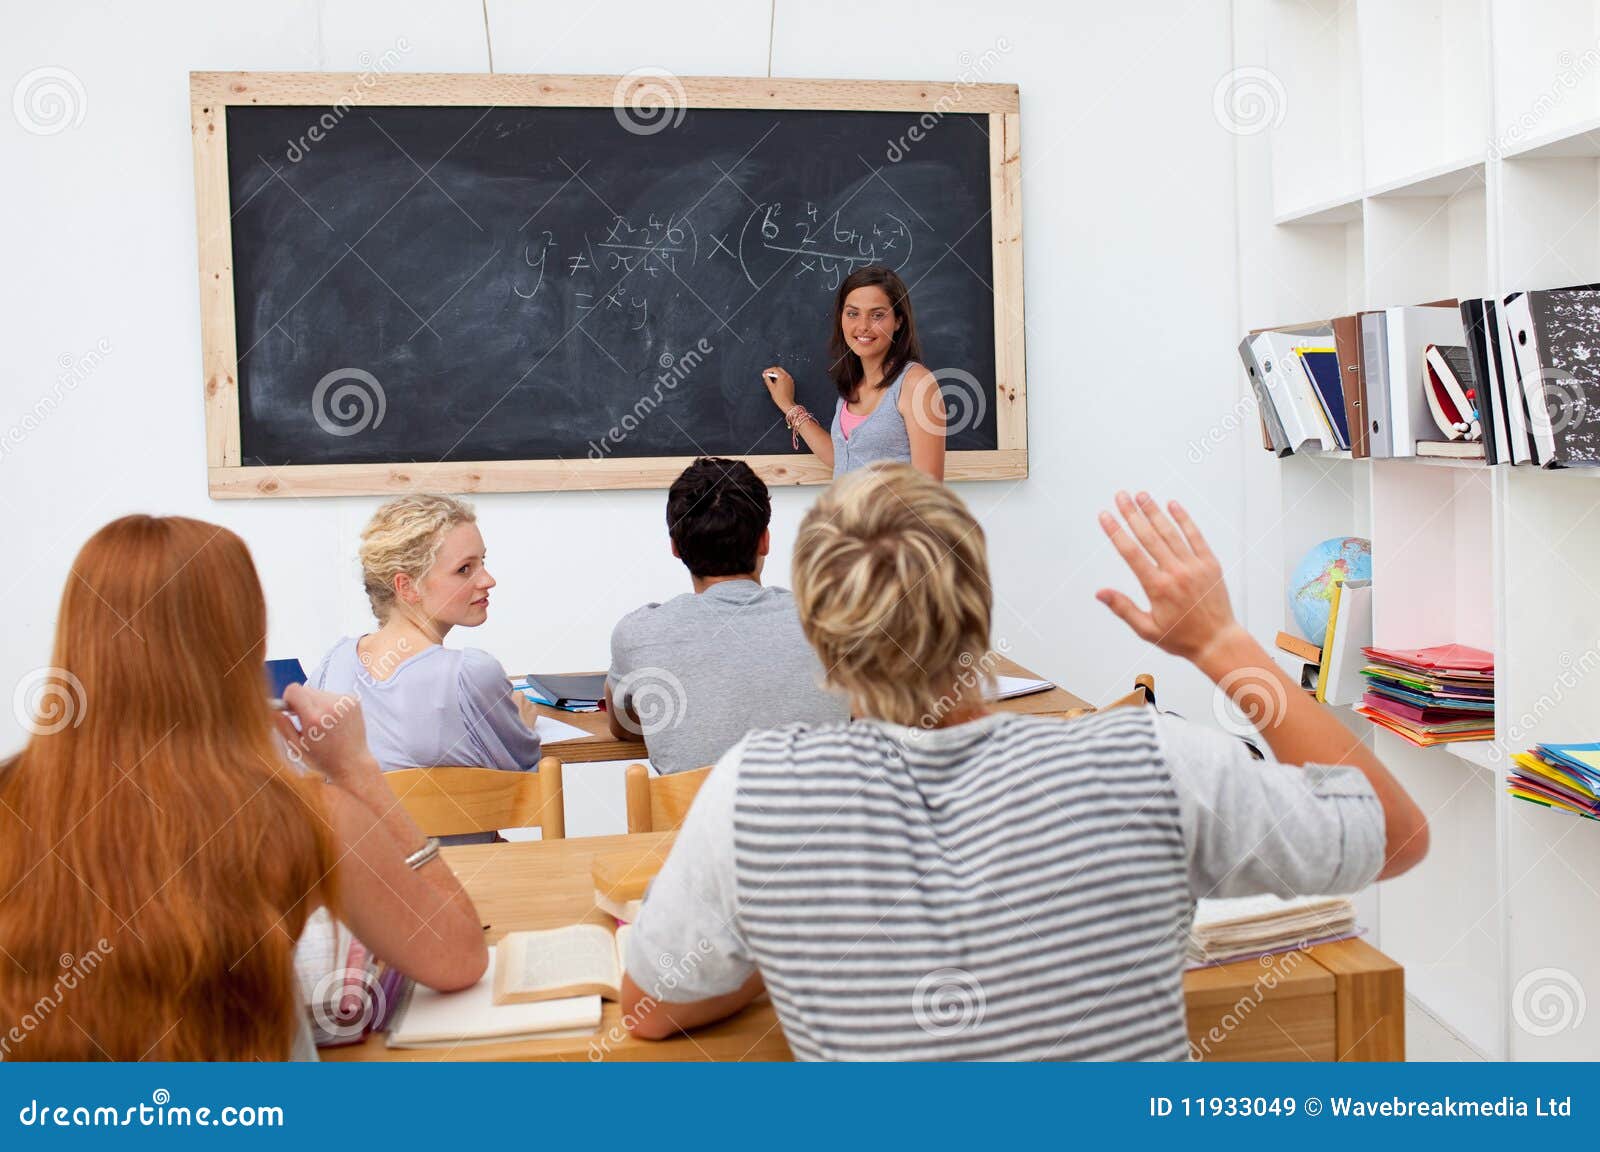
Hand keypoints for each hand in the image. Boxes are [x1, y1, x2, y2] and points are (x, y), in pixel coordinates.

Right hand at [276, 682, 381, 789]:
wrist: (353, 763)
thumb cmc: (324, 760)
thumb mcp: (297, 747)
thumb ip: (283, 726)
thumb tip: (274, 709)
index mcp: (314, 717)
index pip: (293, 690)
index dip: (289, 699)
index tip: (291, 710)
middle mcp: (331, 706)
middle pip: (306, 690)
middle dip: (302, 703)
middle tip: (307, 721)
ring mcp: (344, 702)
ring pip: (320, 693)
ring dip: (317, 705)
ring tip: (323, 725)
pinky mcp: (353, 701)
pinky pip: (333, 696)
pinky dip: (330, 706)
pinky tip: (334, 723)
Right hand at [762, 366, 794, 409]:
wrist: (787, 404)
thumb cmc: (779, 397)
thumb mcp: (771, 388)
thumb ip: (767, 380)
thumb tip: (765, 375)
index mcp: (782, 376)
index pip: (774, 369)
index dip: (768, 370)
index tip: (764, 373)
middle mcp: (787, 376)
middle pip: (779, 369)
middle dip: (773, 371)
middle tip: (767, 375)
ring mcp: (790, 379)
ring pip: (783, 373)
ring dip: (777, 374)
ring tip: (772, 380)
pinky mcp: (792, 383)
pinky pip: (786, 377)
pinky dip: (781, 377)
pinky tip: (777, 383)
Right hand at [1096, 491, 1244, 664]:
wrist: (1218, 641)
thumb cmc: (1181, 638)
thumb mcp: (1146, 629)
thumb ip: (1123, 608)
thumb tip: (1100, 592)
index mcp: (1157, 587)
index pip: (1131, 553)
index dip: (1116, 531)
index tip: (1105, 515)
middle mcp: (1175, 572)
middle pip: (1148, 536)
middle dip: (1132, 514)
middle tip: (1120, 495)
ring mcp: (1195, 566)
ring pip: (1170, 532)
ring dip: (1154, 512)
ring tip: (1141, 495)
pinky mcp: (1210, 563)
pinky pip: (1195, 536)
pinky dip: (1184, 519)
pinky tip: (1173, 504)